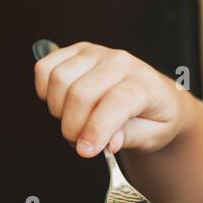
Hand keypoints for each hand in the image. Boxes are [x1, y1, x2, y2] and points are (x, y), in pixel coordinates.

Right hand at [33, 42, 187, 156]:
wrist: (157, 96)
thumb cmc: (154, 118)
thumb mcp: (153, 135)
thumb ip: (130, 137)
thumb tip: (109, 141)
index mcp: (146, 84)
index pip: (116, 102)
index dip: (97, 129)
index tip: (86, 151)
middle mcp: (121, 62)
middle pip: (81, 94)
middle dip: (73, 127)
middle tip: (81, 143)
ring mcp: (98, 53)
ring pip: (59, 79)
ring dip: (58, 110)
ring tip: (75, 122)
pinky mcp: (78, 51)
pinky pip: (45, 67)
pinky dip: (46, 90)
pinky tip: (63, 104)